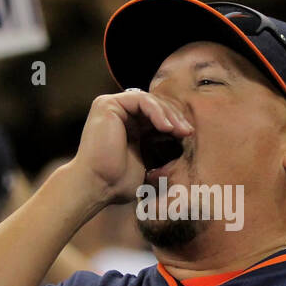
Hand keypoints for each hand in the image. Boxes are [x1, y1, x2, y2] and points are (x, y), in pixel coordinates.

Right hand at [65, 90, 191, 206]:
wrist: (98, 186)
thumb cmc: (117, 183)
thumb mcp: (146, 164)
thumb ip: (158, 151)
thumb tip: (180, 145)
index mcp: (128, 126)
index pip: (156, 116)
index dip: (174, 123)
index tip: (188, 136)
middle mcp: (119, 114)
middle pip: (155, 106)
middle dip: (175, 117)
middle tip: (188, 132)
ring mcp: (111, 107)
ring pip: (150, 101)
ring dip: (168, 114)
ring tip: (180, 131)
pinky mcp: (107, 104)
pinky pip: (141, 100)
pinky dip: (157, 111)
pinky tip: (167, 127)